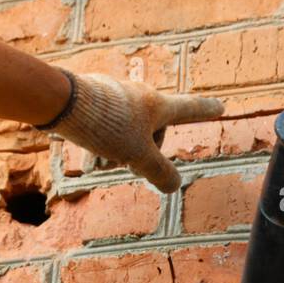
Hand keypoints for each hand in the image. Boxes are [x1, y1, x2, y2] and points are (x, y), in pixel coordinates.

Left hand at [48, 72, 223, 192]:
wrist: (63, 103)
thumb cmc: (107, 126)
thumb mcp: (138, 156)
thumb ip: (159, 172)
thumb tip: (174, 186)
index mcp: (157, 106)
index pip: (189, 109)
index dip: (206, 111)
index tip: (220, 107)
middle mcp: (139, 96)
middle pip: (151, 130)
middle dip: (141, 151)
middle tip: (128, 165)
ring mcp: (116, 95)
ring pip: (126, 132)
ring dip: (118, 152)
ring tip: (101, 162)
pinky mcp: (94, 99)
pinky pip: (105, 127)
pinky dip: (101, 145)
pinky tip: (87, 158)